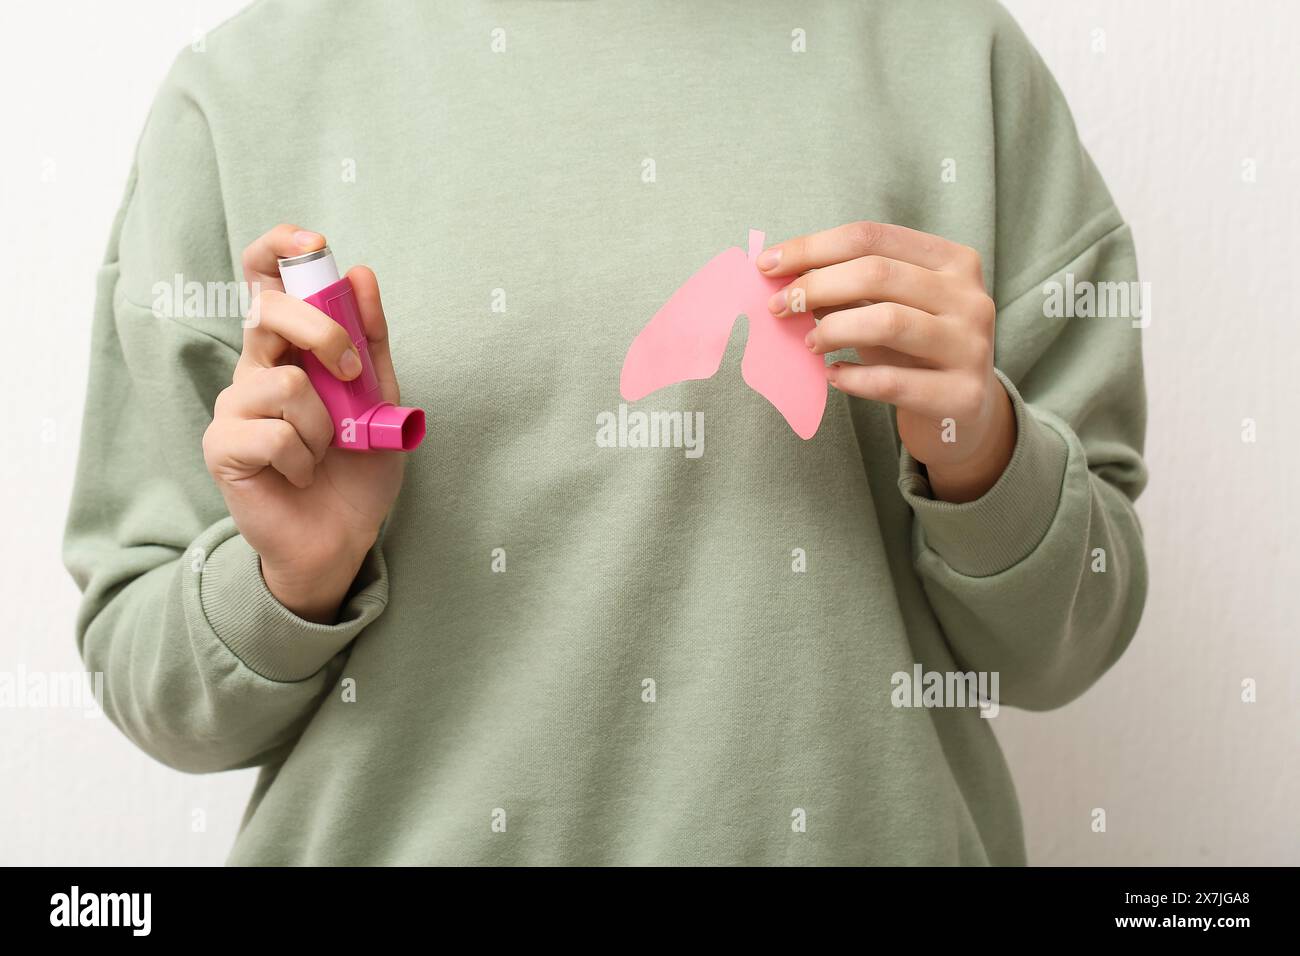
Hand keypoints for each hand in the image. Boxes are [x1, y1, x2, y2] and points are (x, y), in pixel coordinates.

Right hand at [202, 225, 407, 621]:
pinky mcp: (223, 446)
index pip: (265, 279)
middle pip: (268, 312)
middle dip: (322, 334)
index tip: (313, 243)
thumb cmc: (356, 467)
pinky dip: (303, 459)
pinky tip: (299, 475)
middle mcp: (255, 368)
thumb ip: (370, 341)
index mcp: (290, 349)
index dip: (279, 248)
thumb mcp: (380, 399)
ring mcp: (234, 406)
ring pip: (282, 382)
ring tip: (323, 452)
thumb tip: (360, 273)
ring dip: (323, 425)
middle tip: (352, 377)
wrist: (344, 534)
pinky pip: (271, 433)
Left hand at [758, 221, 1014, 502]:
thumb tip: (782, 274)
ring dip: (834, 329)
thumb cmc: (914, 351)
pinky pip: (893, 382)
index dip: (813, 247)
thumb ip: (848, 287)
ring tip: (809, 342)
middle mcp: (970, 297)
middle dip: (816, 286)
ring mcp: (971, 346)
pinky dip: (853, 377)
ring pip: (889, 322)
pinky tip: (833, 375)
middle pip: (878, 274)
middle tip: (779, 307)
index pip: (871, 237)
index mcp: (952, 260)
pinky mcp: (963, 395)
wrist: (965, 413)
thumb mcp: (887, 307)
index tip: (768, 265)